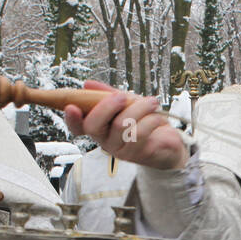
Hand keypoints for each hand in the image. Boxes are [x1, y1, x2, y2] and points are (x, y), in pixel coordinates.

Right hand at [63, 80, 187, 170]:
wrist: (169, 142)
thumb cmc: (144, 120)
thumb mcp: (126, 103)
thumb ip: (108, 94)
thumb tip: (87, 84)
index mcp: (99, 128)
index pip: (78, 127)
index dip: (71, 119)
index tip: (72, 107)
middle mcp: (105, 141)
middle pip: (94, 126)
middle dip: (107, 106)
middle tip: (123, 95)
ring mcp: (120, 150)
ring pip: (121, 126)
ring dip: (139, 109)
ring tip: (152, 102)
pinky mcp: (138, 155)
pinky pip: (140, 134)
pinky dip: (151, 120)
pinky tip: (158, 116)